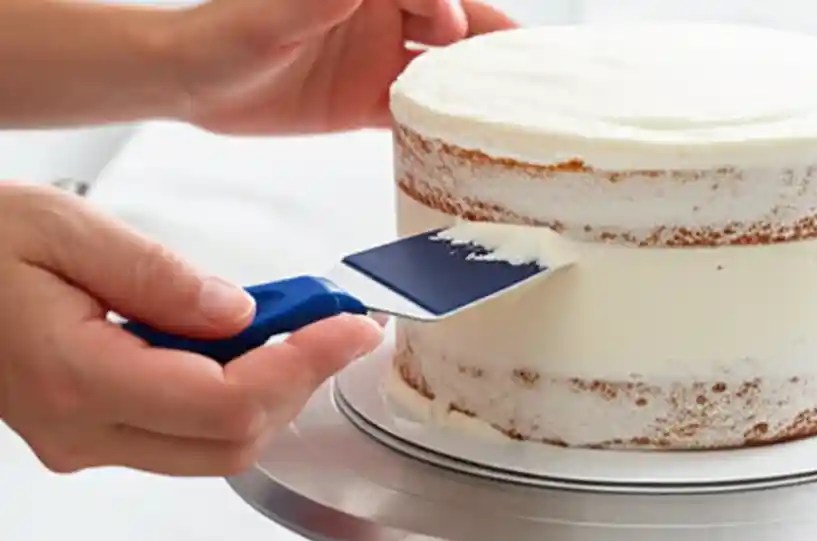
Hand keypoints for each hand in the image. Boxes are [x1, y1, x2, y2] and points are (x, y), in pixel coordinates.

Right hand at [0, 183, 383, 476]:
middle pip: (232, 440)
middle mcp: (81, 431)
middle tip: (335, 322)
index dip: (304, 365)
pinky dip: (234, 394)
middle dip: (300, 381)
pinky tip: (246, 343)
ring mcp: (86, 443)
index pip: (226, 402)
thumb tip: (242, 315)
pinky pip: (186, 435)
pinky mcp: (93, 436)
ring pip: (216, 448)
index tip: (352, 325)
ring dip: (272, 391)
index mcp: (74, 379)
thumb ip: (159, 277)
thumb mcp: (63, 229)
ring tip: (297, 324)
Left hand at [172, 0, 516, 133]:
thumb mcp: (272, 17)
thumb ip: (321, 2)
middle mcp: (380, 17)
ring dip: (473, 89)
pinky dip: (441, 129)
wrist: (190, 82)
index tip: (450, 29)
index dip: (447, 7)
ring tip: (513, 112)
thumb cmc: (222, 34)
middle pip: (450, 27)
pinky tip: (465, 146)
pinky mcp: (366, 103)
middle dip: (487, 44)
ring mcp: (377, 61)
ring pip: (441, 71)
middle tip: (523, 70)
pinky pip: (416, 114)